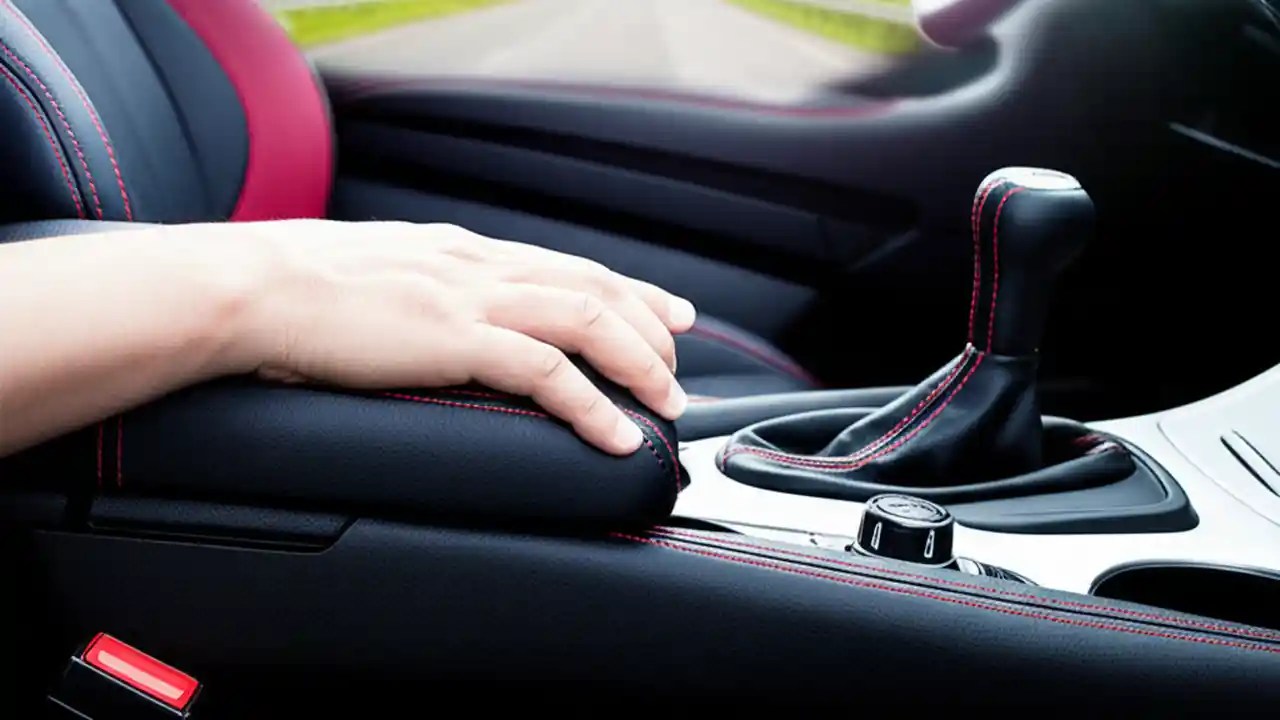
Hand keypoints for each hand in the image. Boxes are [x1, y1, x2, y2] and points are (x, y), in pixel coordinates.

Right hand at [227, 220, 695, 454]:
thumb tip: (433, 314)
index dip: (625, 290)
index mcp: (460, 249)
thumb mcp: (373, 275)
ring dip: (638, 362)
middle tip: (679, 367)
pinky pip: (545, 372)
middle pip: (592, 287)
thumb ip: (418, 289)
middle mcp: (477, 264)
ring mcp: (468, 297)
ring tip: (666, 403)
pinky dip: (591, 404)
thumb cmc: (293, 287)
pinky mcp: (452, 337)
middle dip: (648, 326)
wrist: (247, 285)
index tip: (665, 310)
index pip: (564, 265)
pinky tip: (616, 433)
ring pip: (586, 321)